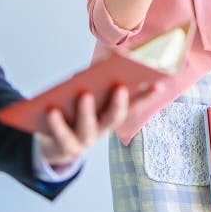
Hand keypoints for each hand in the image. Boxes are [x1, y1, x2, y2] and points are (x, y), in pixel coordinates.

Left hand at [37, 83, 162, 166]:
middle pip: (113, 118)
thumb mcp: (84, 96)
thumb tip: (102, 62)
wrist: (53, 146)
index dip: (146, 96)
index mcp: (109, 116)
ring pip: (87, 128)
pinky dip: (57, 124)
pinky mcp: (65, 148)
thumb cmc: (72, 113)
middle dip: (117, 103)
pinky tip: (52, 110)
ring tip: (84, 95)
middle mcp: (101, 130)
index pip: (132, 106)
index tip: (158, 84)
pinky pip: (61, 137)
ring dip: (86, 112)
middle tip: (120, 87)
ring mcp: (84, 141)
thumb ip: (92, 81)